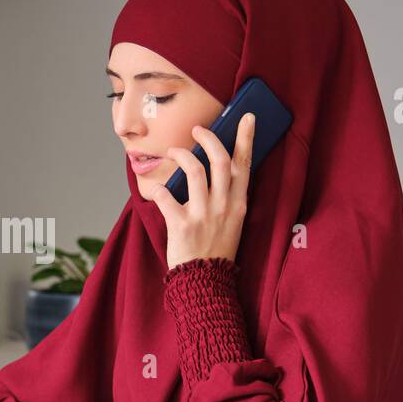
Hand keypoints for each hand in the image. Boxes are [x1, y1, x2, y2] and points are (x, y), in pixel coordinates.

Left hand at [150, 113, 255, 269]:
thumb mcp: (232, 223)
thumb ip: (227, 198)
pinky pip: (166, 197)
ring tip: (175, 151)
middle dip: (209, 139)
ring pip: (195, 171)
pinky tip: (155, 188)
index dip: (246, 139)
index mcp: (238, 205)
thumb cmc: (216, 250)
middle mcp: (223, 206)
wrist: (205, 283)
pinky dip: (159, 189)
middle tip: (198, 129)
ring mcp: (203, 215)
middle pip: (220, 161)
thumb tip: (217, 171)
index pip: (245, 165)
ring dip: (182, 156)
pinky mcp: (181, 225)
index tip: (247, 118)